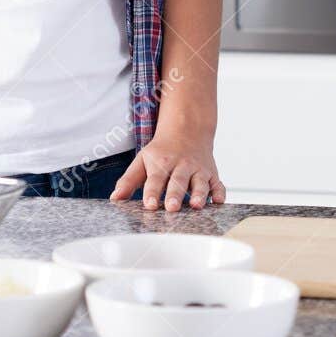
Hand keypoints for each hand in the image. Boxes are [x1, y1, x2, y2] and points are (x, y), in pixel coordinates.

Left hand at [110, 122, 225, 211]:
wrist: (187, 129)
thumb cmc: (162, 150)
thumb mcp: (143, 160)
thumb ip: (129, 180)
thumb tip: (115, 198)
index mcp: (161, 162)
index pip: (155, 178)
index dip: (152, 191)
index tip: (150, 204)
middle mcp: (181, 165)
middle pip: (178, 181)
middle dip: (175, 194)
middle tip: (172, 207)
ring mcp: (198, 169)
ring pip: (200, 182)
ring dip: (199, 194)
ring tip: (196, 205)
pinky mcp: (212, 174)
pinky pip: (218, 183)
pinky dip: (220, 192)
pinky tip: (219, 201)